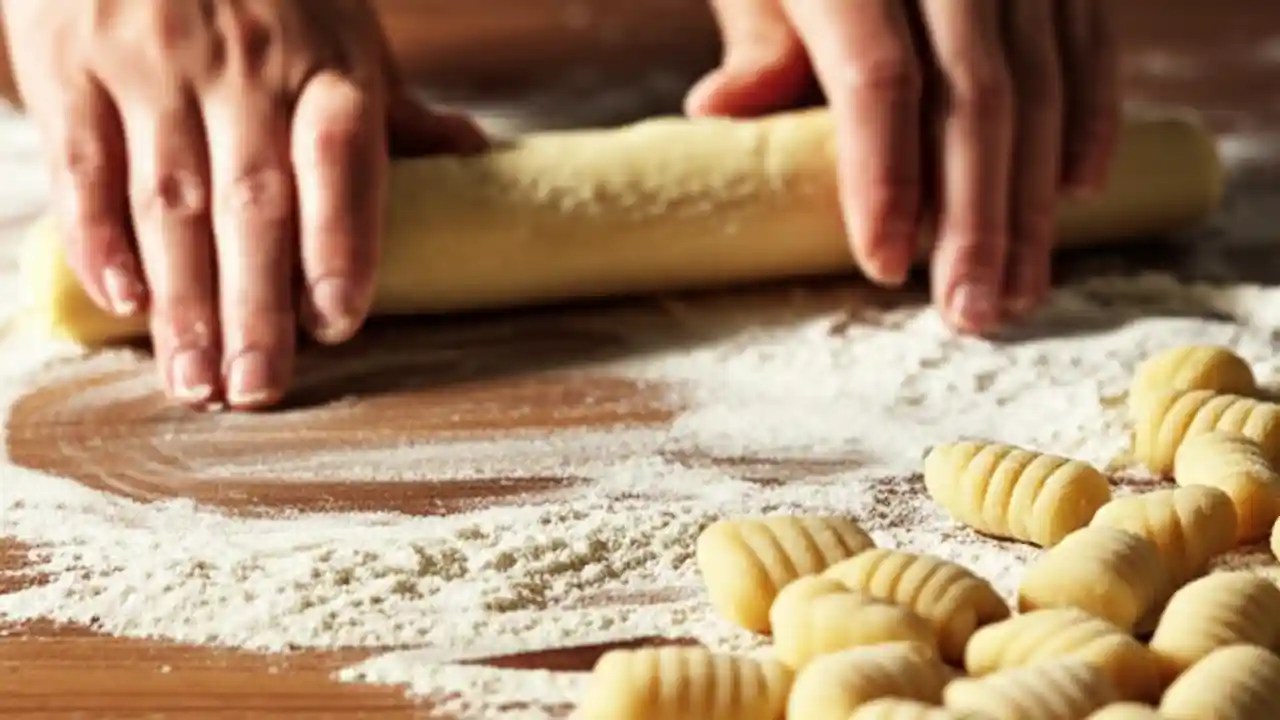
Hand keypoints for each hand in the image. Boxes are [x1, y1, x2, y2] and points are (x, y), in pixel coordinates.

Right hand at [3, 0, 484, 408]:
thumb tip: (472, 153)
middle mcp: (243, 69)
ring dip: (184, 301)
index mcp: (325, 65)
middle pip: (253, 203)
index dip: (342, 241)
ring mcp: (154, 67)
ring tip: (198, 382)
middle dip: (255, 306)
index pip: (343, 158)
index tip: (339, 321)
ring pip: (170, 202)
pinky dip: (100, 239)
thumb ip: (387, 107)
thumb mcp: (338, 32)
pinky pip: (85, 166)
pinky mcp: (73, 68)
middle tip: (259, 389)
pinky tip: (124, 304)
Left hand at [687, 0, 1118, 333]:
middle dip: (977, 217)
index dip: (883, 177)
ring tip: (1020, 289)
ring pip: (1040, 85)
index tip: (883, 266)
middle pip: (975, 98)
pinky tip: (1077, 194)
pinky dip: (1087, 119)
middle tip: (972, 311)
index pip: (877, 78)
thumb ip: (757, 43)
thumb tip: (720, 112)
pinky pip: (1089, 44)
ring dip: (1033, 199)